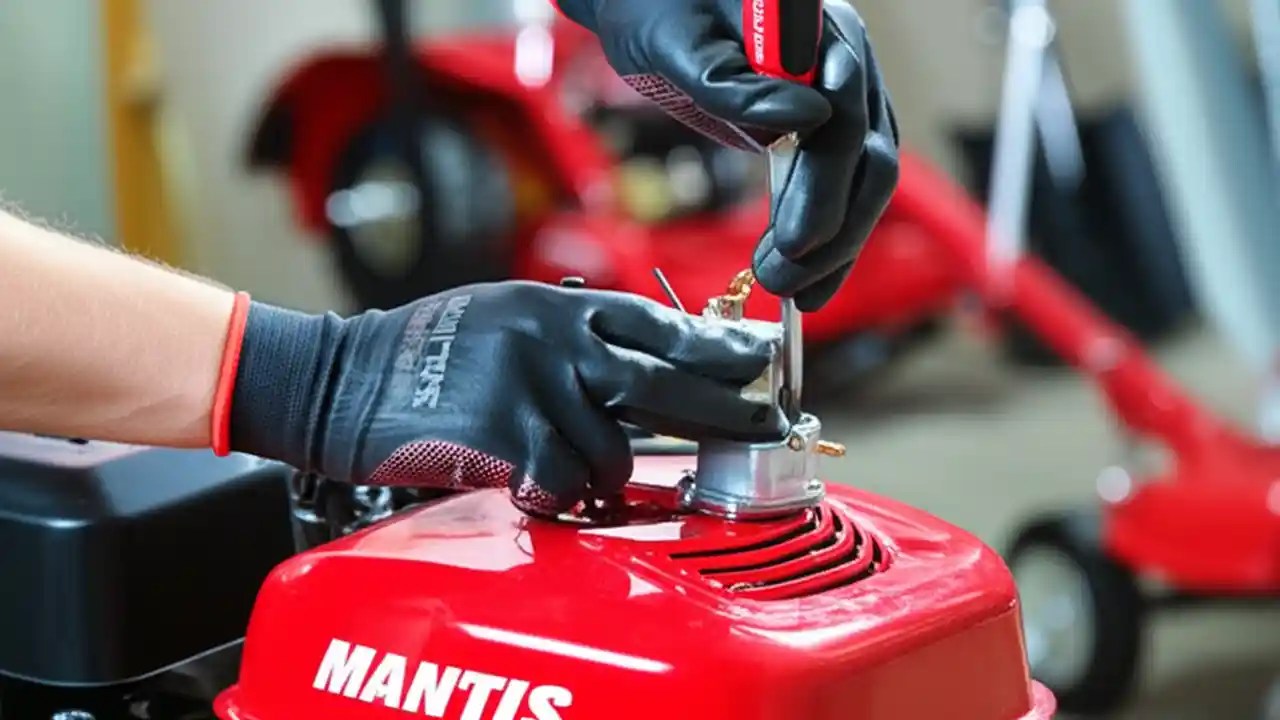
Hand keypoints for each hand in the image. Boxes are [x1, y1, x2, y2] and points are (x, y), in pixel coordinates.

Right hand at [226, 281, 783, 515]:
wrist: (345, 378)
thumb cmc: (432, 352)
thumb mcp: (512, 317)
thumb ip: (579, 337)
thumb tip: (655, 367)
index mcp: (561, 307)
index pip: (666, 324)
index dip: (722, 349)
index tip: (762, 366)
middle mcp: (556, 340)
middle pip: (670, 383)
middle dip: (727, 412)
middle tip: (764, 427)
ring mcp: (533, 388)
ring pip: (616, 454)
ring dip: (602, 474)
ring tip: (562, 467)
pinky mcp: (507, 438)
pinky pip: (566, 484)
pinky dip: (556, 495)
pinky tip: (529, 483)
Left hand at [555, 0, 899, 310]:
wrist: (646, 5)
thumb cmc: (655, 10)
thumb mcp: (680, 42)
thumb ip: (734, 83)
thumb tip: (801, 119)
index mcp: (821, 32)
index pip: (845, 118)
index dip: (826, 187)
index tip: (796, 243)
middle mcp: (844, 63)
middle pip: (870, 159)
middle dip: (836, 231)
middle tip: (787, 284)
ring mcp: (839, 98)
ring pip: (862, 183)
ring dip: (834, 246)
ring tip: (792, 291)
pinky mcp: (821, 130)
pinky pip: (837, 189)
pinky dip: (824, 236)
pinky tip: (803, 277)